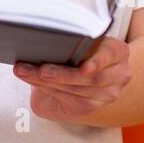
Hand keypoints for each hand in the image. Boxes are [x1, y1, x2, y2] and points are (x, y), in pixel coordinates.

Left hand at [13, 36, 131, 123]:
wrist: (83, 75)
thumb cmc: (81, 51)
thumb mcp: (83, 41)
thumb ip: (74, 40)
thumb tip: (47, 37)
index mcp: (118, 52)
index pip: (110, 55)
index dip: (97, 62)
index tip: (84, 68)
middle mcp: (118, 74)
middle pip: (90, 79)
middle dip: (62, 74)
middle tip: (41, 69)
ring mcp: (107, 93)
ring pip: (75, 90)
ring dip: (46, 81)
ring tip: (25, 71)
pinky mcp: (91, 106)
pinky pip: (68, 99)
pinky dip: (46, 88)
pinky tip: (31, 79)